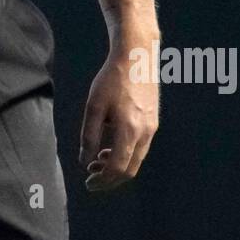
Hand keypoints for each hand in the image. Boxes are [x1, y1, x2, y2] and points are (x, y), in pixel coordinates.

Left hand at [80, 44, 158, 192]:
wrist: (137, 55)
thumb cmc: (112, 78)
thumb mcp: (94, 106)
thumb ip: (89, 136)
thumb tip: (85, 161)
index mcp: (130, 129)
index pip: (118, 168)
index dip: (102, 181)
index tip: (88, 183)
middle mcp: (145, 132)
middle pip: (130, 169)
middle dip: (110, 178)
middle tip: (91, 177)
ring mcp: (152, 127)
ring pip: (136, 159)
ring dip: (117, 165)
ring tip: (97, 160)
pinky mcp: (153, 121)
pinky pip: (140, 147)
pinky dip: (125, 153)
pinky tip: (110, 146)